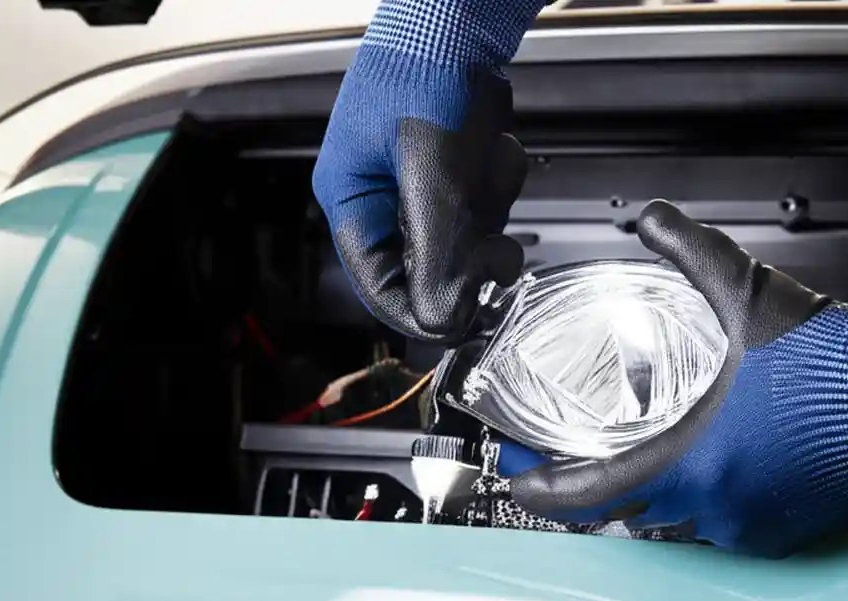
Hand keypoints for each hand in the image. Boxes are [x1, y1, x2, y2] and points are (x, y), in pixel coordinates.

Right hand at [312, 0, 546, 341]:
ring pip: (462, 236)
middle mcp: (379, 196)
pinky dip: (497, 181)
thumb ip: (437, 254)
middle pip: (428, 266)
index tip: (465, 322)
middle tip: (494, 245)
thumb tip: (442, 320)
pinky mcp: (452, 166)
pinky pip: (482, 203)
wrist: (462, 16)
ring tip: (486, 163)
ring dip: (487, 206)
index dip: (423, 312)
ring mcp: (417, 180)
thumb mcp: (435, 177)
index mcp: (351, 200)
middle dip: (467, 247)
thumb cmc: (429, 75)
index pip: (379, 288)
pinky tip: (493, 148)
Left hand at [507, 201, 847, 557]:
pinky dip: (704, 506)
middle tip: (573, 462)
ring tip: (638, 460)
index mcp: (692, 460)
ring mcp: (749, 527)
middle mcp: (714, 506)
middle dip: (594, 492)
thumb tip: (649, 219)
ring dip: (650, 498)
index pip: (589, 495)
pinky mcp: (783, 534)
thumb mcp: (748, 295)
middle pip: (625, 515)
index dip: (544, 489)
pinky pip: (722, 530)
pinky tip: (710, 472)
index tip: (519, 478)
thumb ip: (689, 251)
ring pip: (674, 525)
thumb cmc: (834, 365)